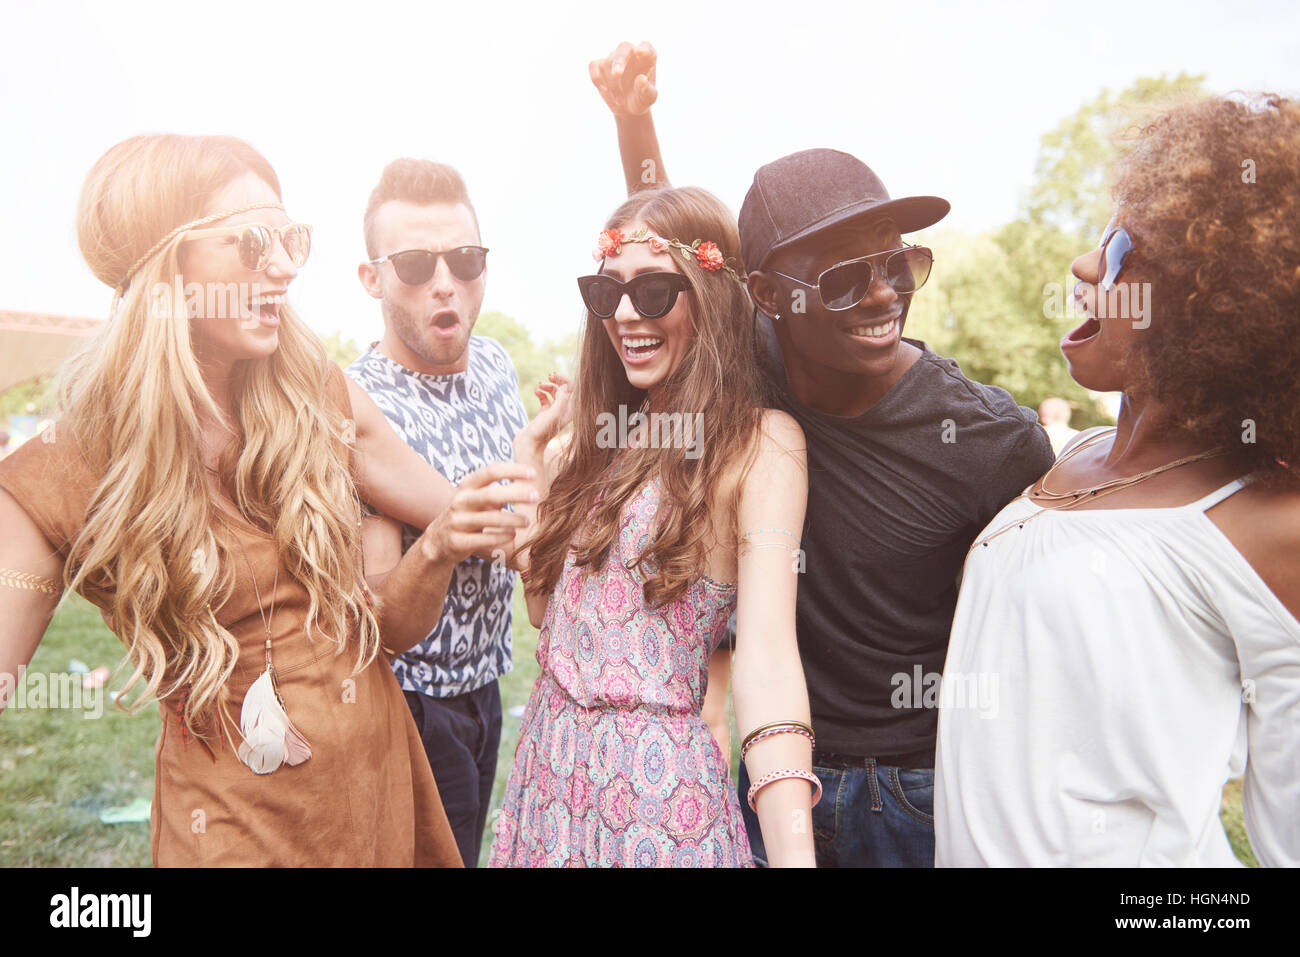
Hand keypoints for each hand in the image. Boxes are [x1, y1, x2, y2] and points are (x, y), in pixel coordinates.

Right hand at [418, 461, 537, 565]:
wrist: (437, 542)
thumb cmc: (467, 515)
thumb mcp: (476, 498)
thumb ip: (497, 491)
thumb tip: (529, 481)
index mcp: (467, 486)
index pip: (491, 471)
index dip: (512, 470)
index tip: (533, 473)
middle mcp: (461, 501)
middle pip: (491, 494)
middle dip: (516, 494)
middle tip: (536, 496)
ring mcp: (457, 522)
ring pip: (489, 519)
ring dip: (512, 519)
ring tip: (527, 521)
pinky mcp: (458, 542)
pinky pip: (483, 539)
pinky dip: (501, 536)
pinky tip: (512, 534)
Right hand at [515, 372, 573, 458]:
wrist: (528, 446)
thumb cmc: (541, 433)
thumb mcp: (553, 414)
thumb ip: (561, 400)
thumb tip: (565, 386)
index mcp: (569, 412)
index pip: (573, 391)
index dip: (565, 381)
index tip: (554, 376)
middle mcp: (563, 411)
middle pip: (564, 390)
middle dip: (557, 381)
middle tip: (549, 376)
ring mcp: (553, 412)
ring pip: (554, 393)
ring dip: (548, 386)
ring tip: (539, 385)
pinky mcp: (543, 414)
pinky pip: (545, 399)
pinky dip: (541, 393)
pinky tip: (536, 392)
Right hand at [589, 41, 657, 116]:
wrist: (628, 108)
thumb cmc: (641, 99)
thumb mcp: (648, 99)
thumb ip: (647, 90)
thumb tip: (642, 79)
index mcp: (647, 57)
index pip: (646, 47)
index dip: (643, 49)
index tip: (640, 52)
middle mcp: (631, 53)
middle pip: (624, 48)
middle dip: (619, 60)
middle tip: (616, 74)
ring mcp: (614, 58)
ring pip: (609, 63)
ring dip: (613, 85)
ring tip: (620, 101)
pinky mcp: (600, 65)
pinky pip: (594, 66)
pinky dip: (596, 77)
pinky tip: (604, 89)